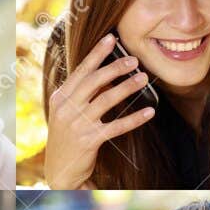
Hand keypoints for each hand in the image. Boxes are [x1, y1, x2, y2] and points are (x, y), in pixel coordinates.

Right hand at [43, 32, 156, 188]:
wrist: (60, 170)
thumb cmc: (67, 137)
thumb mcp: (67, 113)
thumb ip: (81, 94)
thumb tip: (106, 76)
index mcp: (60, 98)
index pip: (81, 70)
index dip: (96, 54)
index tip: (111, 38)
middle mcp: (66, 108)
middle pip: (94, 81)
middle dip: (115, 67)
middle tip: (134, 60)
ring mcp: (77, 124)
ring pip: (107, 99)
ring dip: (127, 87)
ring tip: (143, 78)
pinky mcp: (90, 140)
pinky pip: (117, 126)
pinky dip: (135, 118)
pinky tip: (149, 112)